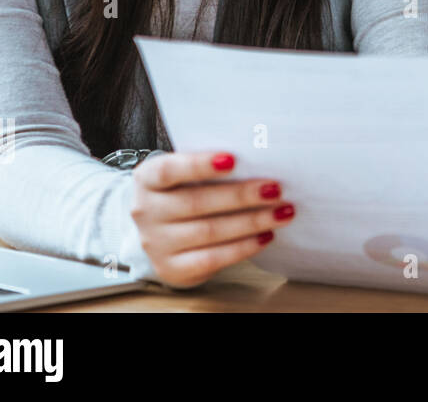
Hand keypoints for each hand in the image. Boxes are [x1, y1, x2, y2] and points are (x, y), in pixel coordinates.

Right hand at [129, 151, 293, 288]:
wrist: (160, 230)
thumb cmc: (184, 191)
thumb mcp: (186, 174)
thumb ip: (212, 166)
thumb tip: (260, 160)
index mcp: (147, 179)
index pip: (169, 170)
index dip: (199, 165)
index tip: (233, 159)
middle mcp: (145, 211)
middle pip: (197, 202)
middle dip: (241, 196)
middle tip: (275, 189)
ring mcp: (155, 243)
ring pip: (209, 231)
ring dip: (252, 222)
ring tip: (282, 212)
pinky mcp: (171, 268)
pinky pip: (212, 259)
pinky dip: (243, 247)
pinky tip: (266, 236)